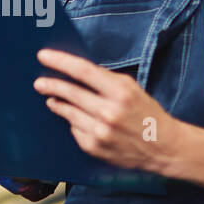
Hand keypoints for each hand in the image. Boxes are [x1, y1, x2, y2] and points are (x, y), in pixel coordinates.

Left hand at [33, 48, 177, 173]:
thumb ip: (106, 80)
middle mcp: (109, 112)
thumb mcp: (132, 89)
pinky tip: (75, 118)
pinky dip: (73, 122)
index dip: (60, 61)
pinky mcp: (94, 148)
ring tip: (51, 98)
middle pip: (70, 92)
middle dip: (51, 85)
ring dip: (57, 103)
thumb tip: (76, 71)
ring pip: (68, 112)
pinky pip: (75, 130)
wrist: (164, 148)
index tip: (44, 56)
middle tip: (39, 82)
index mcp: (121, 92)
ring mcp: (100, 132)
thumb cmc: (147, 114)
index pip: (83, 71)